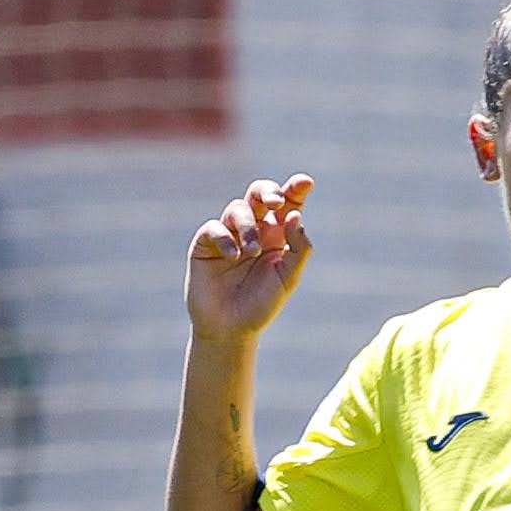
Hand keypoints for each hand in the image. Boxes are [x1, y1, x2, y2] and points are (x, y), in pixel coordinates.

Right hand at [186, 175, 313, 342]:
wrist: (231, 328)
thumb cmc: (262, 304)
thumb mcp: (289, 277)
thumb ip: (298, 248)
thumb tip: (295, 216)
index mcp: (277, 236)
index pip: (287, 205)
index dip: (295, 190)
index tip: (306, 182)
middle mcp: (253, 230)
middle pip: (258, 195)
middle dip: (268, 191)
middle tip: (276, 201)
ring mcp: (228, 235)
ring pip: (238, 209)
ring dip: (248, 225)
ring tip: (253, 251)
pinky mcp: (205, 244)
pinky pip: (214, 228)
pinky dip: (226, 238)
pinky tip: (234, 256)